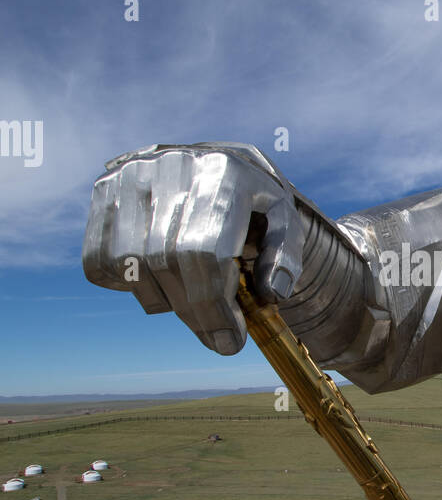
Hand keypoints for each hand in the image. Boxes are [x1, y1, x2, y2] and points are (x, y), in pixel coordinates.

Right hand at [82, 143, 306, 353]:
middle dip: (194, 313)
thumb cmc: (254, 199)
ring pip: (130, 266)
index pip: (204, 253)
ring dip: (163, 301)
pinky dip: (125, 284)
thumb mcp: (284, 221)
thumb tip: (271, 296)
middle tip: (215, 338)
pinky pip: (98, 260)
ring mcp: (131, 176)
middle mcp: (171, 167)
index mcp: (223, 172)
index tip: (228, 342)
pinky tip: (158, 275)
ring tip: (191, 296)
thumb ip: (285, 258)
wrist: (216, 158)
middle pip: (167, 263)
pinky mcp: (105, 189)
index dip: (214, 307)